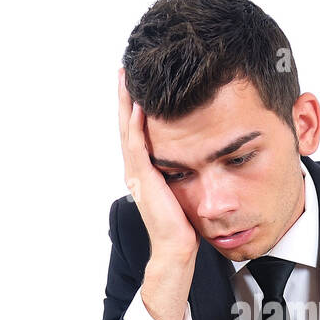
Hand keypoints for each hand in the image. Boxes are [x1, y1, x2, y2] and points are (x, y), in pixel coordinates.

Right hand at [117, 68, 198, 261]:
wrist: (175, 248)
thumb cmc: (183, 225)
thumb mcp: (182, 190)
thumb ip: (181, 172)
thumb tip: (195, 157)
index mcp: (144, 171)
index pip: (136, 132)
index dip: (134, 109)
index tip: (136, 86)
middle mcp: (135, 170)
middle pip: (127, 125)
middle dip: (126, 98)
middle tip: (124, 71)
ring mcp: (137, 174)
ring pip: (128, 130)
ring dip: (127, 103)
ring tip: (126, 79)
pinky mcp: (143, 179)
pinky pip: (137, 145)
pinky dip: (137, 124)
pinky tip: (140, 105)